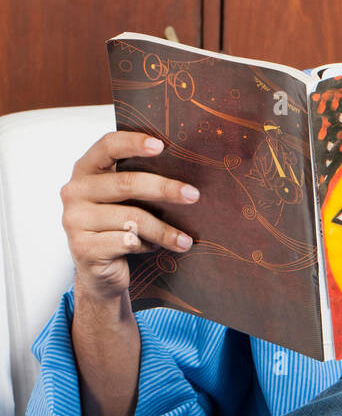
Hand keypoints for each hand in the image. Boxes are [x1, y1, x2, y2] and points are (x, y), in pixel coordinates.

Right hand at [60, 131, 199, 300]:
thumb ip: (137, 181)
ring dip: (163, 230)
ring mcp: (75, 220)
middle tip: (192, 195)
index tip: (161, 145)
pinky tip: (153, 249)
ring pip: (131, 218)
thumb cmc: (116, 227)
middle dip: (165, 189)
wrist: (98, 273)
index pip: (107, 146)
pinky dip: (146, 246)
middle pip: (126, 183)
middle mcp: (74, 191)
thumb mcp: (123, 200)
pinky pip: (127, 242)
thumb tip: (183, 171)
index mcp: (85, 170)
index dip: (134, 142)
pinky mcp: (83, 248)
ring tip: (184, 239)